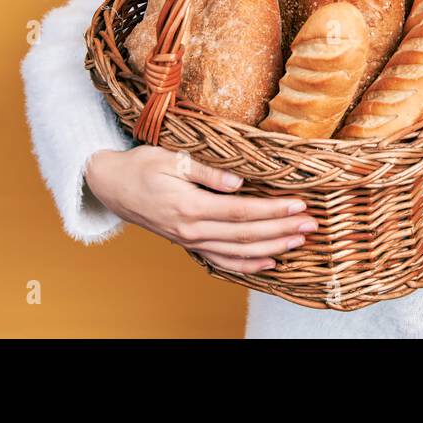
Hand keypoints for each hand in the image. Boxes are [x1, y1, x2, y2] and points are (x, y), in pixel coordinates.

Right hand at [85, 146, 313, 273]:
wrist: (112, 186)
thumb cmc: (142, 166)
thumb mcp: (171, 158)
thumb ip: (206, 171)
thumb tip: (238, 181)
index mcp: (189, 206)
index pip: (241, 212)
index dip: (272, 210)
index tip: (299, 205)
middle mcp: (191, 230)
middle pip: (245, 235)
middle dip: (281, 230)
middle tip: (311, 224)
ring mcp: (190, 240)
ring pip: (237, 252)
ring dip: (272, 248)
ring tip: (299, 241)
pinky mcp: (189, 243)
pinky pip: (221, 261)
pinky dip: (247, 265)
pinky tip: (270, 262)